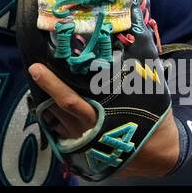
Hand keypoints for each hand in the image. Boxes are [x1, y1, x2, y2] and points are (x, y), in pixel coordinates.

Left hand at [29, 62, 179, 177]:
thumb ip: (135, 73)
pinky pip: (58, 128)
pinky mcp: (78, 147)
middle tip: (33, 68)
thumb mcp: (149, 96)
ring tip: (39, 80)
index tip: (36, 68)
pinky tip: (50, 100)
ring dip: (45, 100)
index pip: (68, 100)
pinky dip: (52, 114)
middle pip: (55, 107)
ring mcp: (79, 140)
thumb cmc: (153, 121)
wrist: (158, 155)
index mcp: (99, 118)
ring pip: (54, 118)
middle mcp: (84, 131)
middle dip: (43, 88)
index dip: (50, 84)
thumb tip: (136, 37)